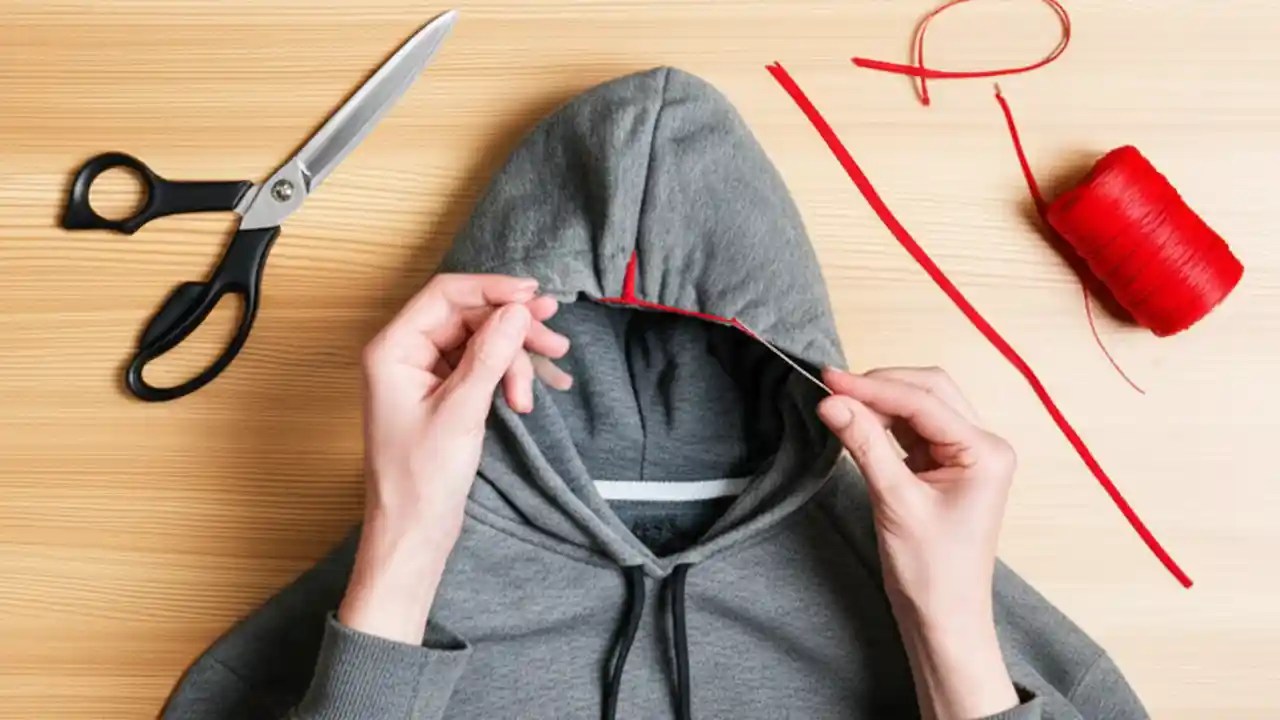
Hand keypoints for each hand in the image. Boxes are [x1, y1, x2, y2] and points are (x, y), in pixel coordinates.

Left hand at [340, 274, 569, 642]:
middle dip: (513, 328)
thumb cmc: (421, 479)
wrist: (413, 533)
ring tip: (549, 378)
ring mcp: (424, 374)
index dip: (493, 290)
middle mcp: (405, 354)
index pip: (446, 295)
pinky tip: (531, 395)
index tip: (535, 298)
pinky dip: (507, 377)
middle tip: (554, 343)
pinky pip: (481, 367)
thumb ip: (489, 356)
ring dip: (515, 358)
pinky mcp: (443, 394)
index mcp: (393, 350)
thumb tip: (517, 311)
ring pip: (481, 342)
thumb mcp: (461, 412)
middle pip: (469, 317)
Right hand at [817, 367, 1018, 719]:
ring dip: (881, 401)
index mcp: (985, 452)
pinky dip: (884, 421)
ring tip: (838, 403)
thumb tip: (832, 402)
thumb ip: (865, 445)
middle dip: (880, 386)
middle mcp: (983, 446)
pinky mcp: (944, 466)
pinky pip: (913, 429)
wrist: (943, 619)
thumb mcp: (894, 502)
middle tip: (832, 389)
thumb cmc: (931, 573)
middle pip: (929, 391)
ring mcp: (965, 455)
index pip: (924, 402)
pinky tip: (857, 421)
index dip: (873, 388)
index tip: (829, 380)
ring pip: (920, 406)